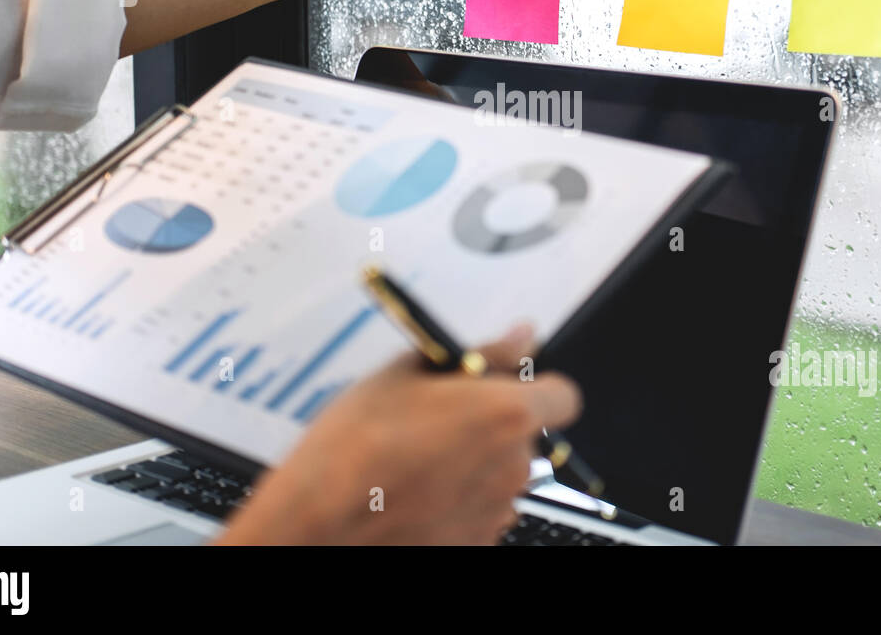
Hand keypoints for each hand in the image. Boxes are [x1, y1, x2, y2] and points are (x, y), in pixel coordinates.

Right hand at [216, 325, 581, 544]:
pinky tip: (413, 490)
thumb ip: (484, 352)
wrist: (317, 521)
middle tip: (437, 416)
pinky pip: (479, 509)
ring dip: (472, 462)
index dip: (536, 386)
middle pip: (524, 434)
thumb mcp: (409, 372)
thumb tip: (522, 337)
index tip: (504, 383)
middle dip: (491, 423)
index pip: (563, 396)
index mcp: (505, 414)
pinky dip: (456, 499)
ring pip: (500, 473)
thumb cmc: (355, 446)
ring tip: (415, 457)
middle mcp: (512, 467)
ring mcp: (495, 511)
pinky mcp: (476, 543)